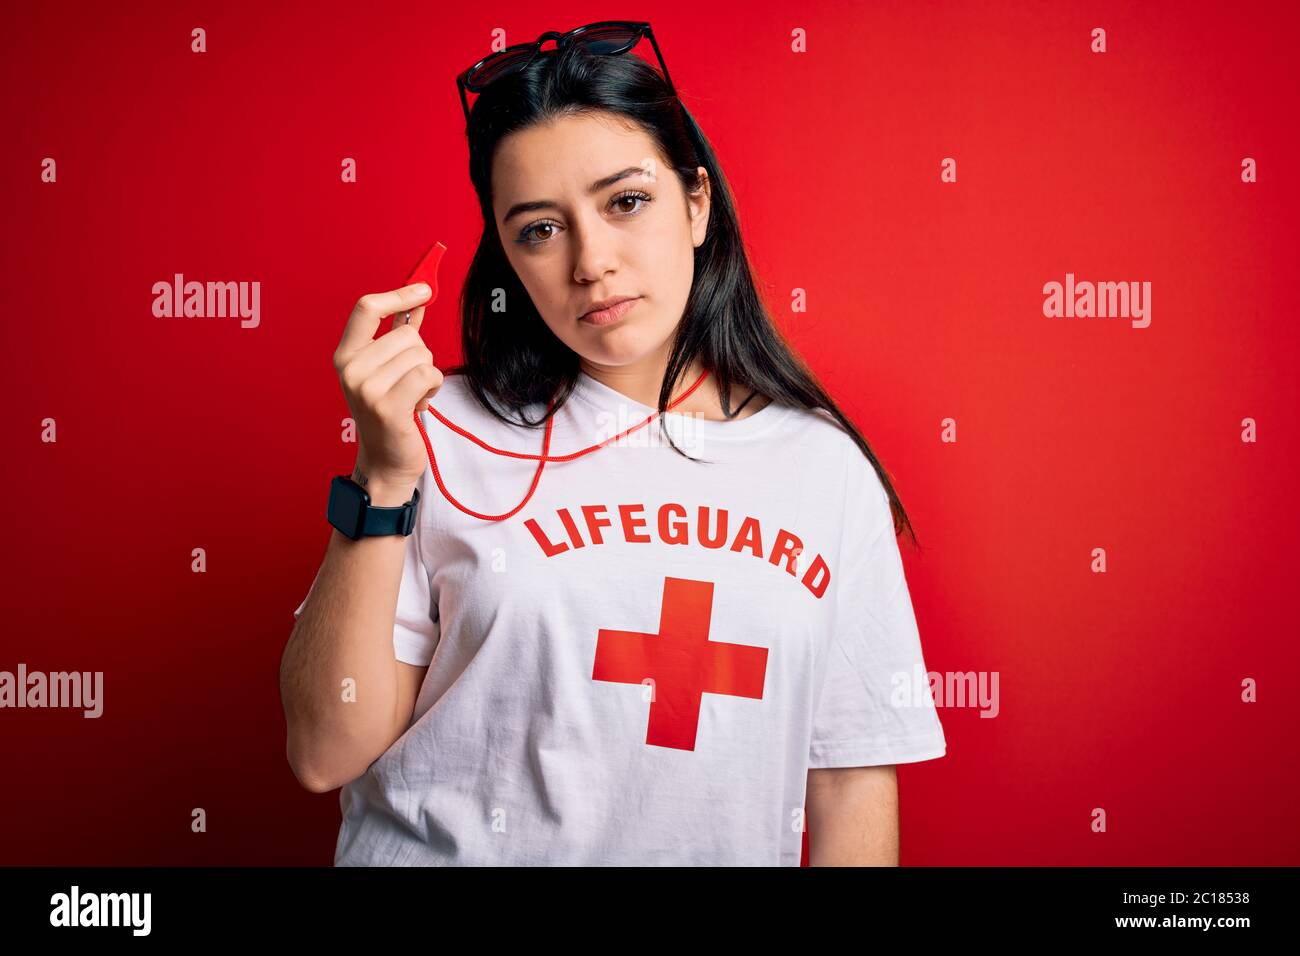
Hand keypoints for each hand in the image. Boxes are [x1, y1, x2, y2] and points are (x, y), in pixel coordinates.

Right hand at [332, 282, 442, 487]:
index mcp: (346, 355)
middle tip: (408, 382)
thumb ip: (398, 335)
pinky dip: (433, 387)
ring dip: (427, 375)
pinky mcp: (387, 406)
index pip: (368, 308)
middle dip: (420, 355)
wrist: (385, 462)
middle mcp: (351, 369)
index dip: (399, 294)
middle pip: (406, 334)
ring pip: (421, 355)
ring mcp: (366, 388)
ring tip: (411, 396)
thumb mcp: (385, 370)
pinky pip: (427, 374)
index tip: (424, 289)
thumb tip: (418, 300)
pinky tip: (420, 404)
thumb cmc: (389, 413)